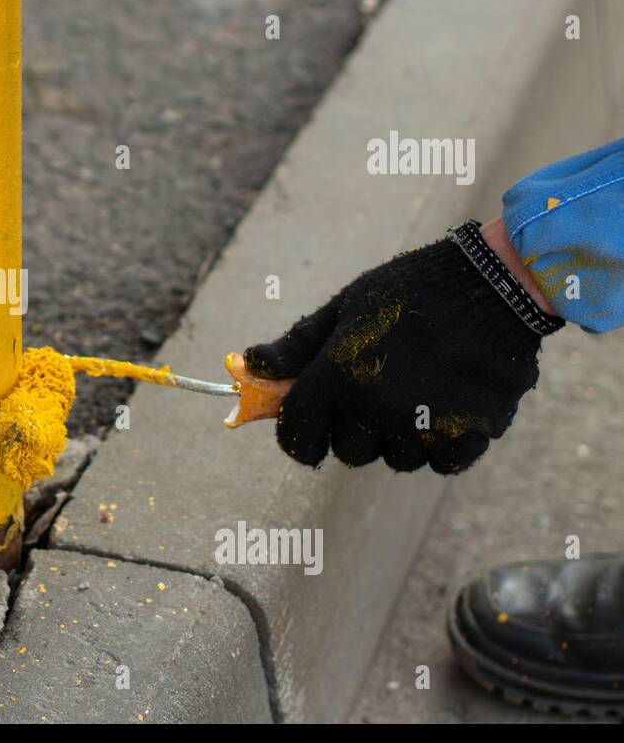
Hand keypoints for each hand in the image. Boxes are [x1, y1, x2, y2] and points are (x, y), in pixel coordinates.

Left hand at [244, 229, 560, 473]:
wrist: (494, 281)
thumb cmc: (408, 290)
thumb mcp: (343, 309)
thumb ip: (296, 347)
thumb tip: (248, 367)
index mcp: (339, 374)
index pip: (298, 437)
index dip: (300, 434)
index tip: (310, 424)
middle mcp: (378, 406)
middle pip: (348, 452)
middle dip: (352, 430)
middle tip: (373, 393)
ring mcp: (426, 423)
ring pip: (395, 459)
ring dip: (398, 437)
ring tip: (415, 390)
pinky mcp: (471, 433)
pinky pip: (440, 462)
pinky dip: (440, 443)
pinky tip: (446, 403)